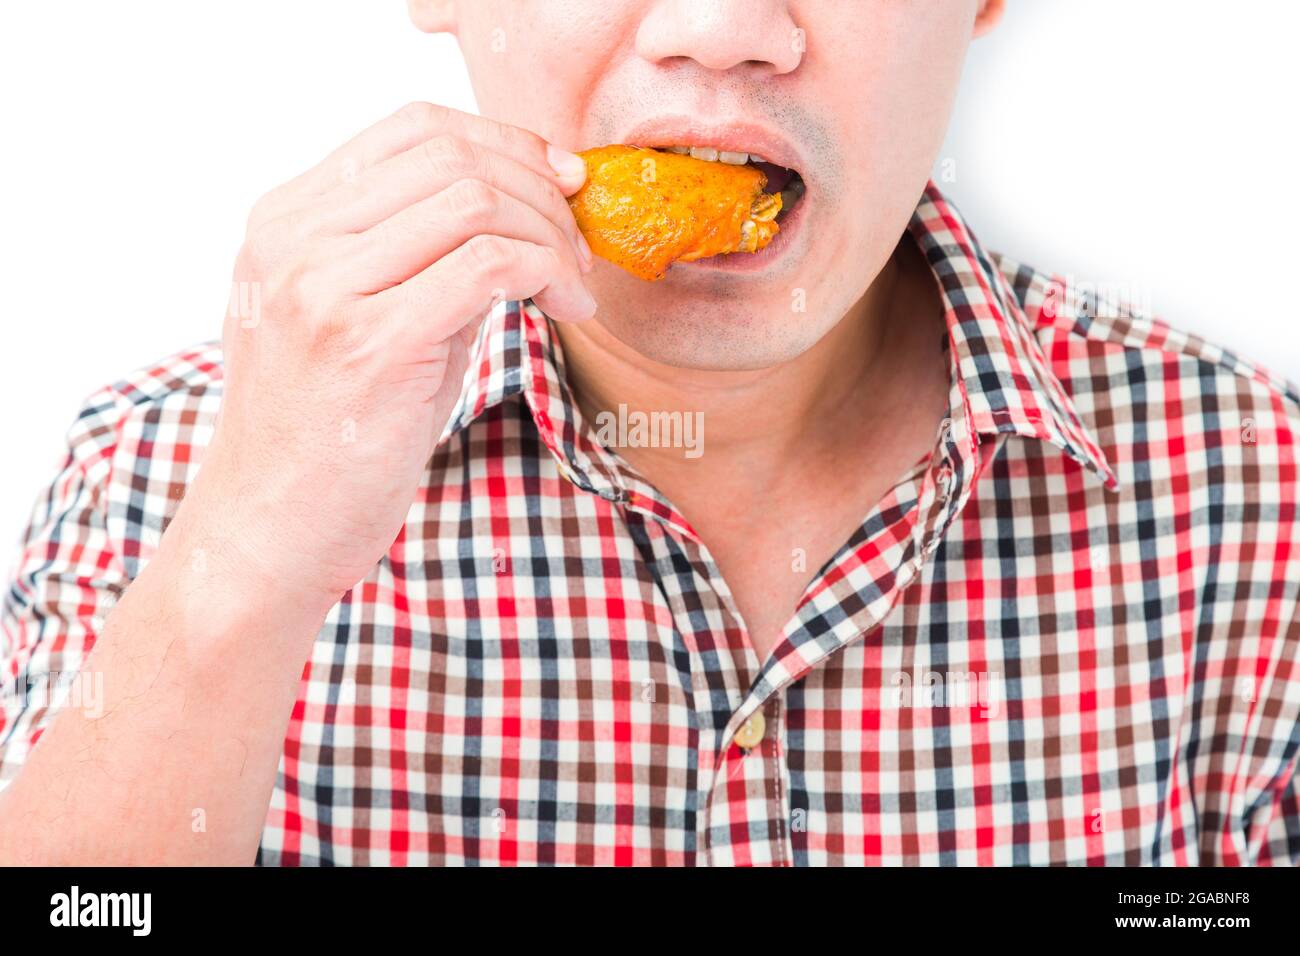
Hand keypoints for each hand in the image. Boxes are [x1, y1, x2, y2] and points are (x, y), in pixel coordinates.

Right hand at [198, 102, 594, 608]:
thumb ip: (420, 262)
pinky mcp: (369, 342)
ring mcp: (324, 288)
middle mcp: (292, 240)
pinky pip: (487, 265)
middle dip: (538, 187)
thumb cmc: (324, 440)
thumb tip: (521, 218)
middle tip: (578, 240)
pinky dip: (546, 273)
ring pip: (474, 201)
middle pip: (449, 155)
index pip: (412, 130)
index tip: (558, 181)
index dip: (504, 141)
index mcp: (283, 223)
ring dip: (548, 233)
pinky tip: (568, 307)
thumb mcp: (359, 325)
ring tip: (572, 282)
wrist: (266, 535)